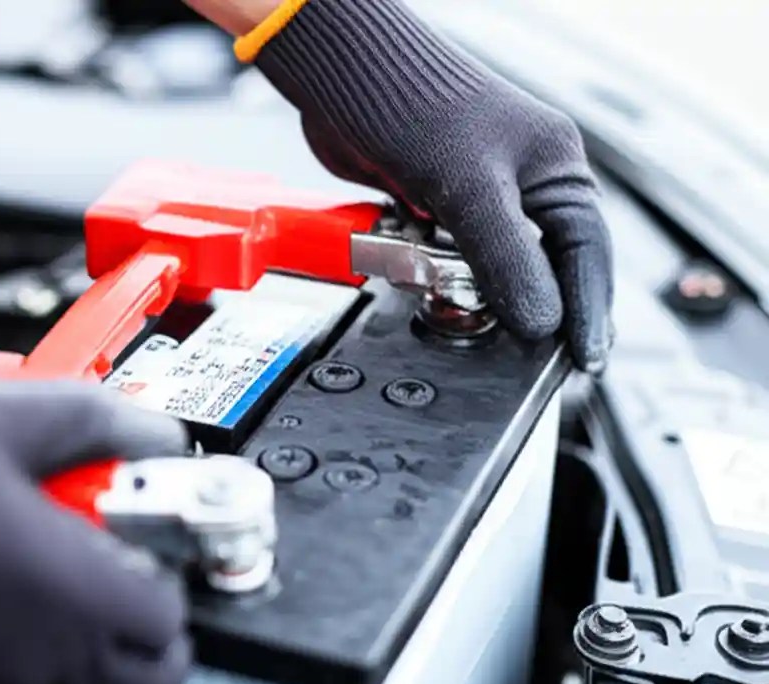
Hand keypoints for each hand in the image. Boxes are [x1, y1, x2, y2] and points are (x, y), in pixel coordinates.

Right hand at [0, 380, 191, 683]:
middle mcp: (37, 656)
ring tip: (22, 542)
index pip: (170, 619)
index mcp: (65, 591)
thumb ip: (91, 420)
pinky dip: (14, 640)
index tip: (136, 526)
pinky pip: (9, 682)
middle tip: (108, 554)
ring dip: (73, 620)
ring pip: (74, 675)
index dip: (166, 567)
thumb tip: (153, 434)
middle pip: (142, 674)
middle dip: (142, 618)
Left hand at [251, 0, 612, 371]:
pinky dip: (447, 280)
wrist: (340, 77)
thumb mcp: (470, 189)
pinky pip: (452, 259)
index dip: (587, 310)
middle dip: (541, 312)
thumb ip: (506, 260)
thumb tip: (541, 320)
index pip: (587, 254)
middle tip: (539, 363)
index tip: (584, 359)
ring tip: (491, 336)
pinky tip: (442, 296)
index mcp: (555, 167)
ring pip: (496, 267)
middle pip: (547, 266)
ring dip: (488, 298)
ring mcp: (479, 194)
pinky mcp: (436, 203)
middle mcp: (525, 181)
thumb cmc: (411, 101)